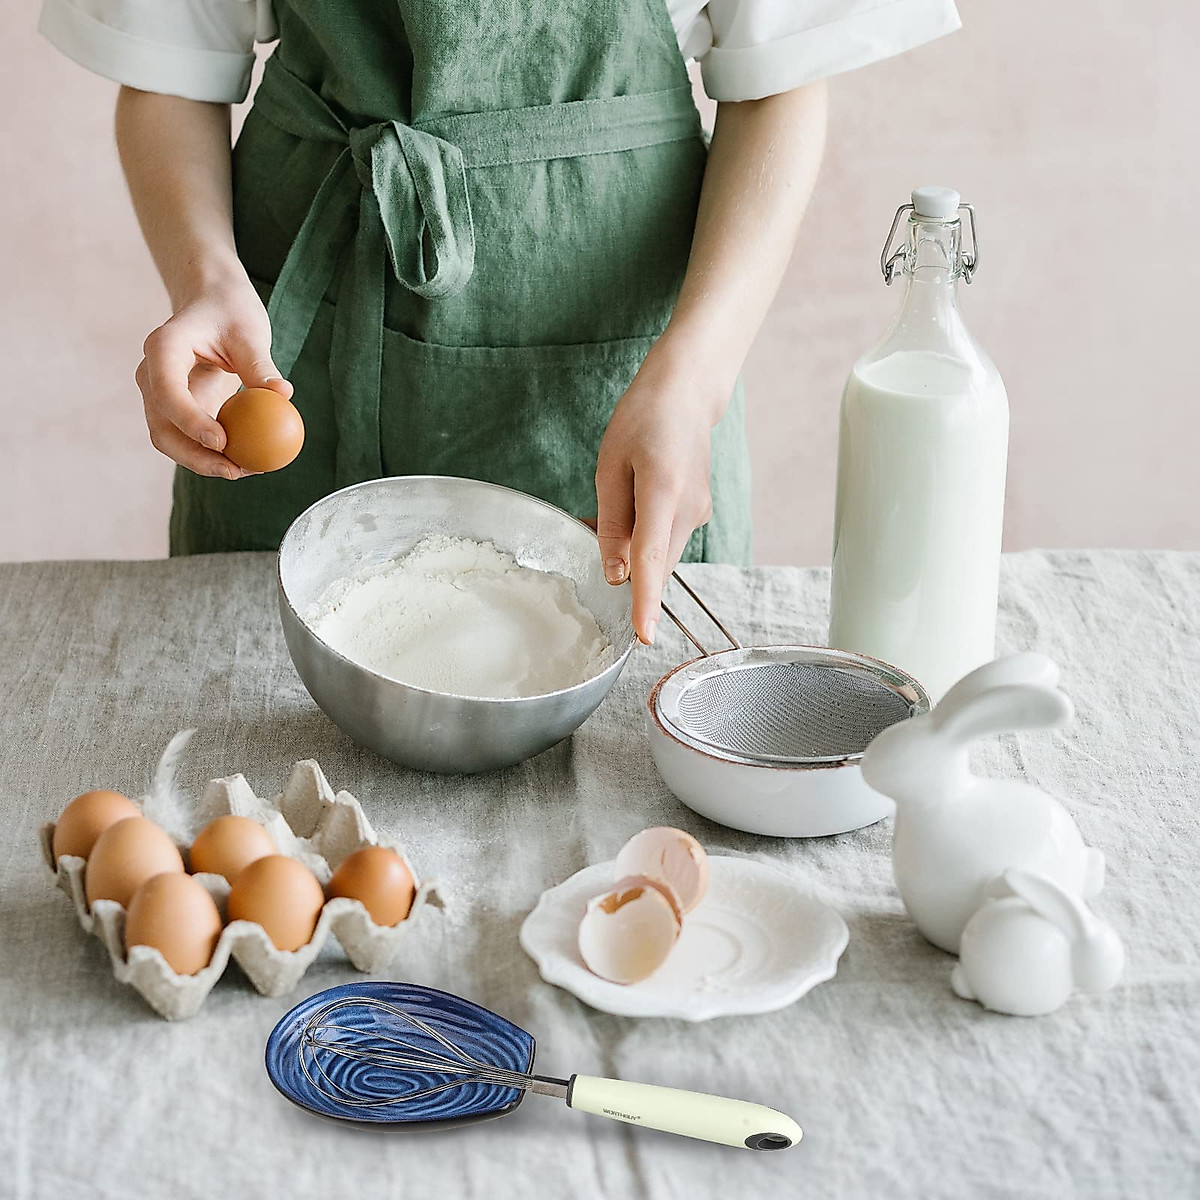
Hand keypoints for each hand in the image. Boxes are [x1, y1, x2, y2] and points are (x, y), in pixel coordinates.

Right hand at [136, 270, 292, 478]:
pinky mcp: (175, 409)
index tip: (222, 442)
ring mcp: (159, 394)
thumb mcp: (250, 332)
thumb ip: (261, 365)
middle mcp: (152, 373)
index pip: (167, 390)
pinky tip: (244, 463)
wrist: (213, 305)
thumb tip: (283, 394)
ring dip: (202, 462)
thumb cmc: (231, 312)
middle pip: (161, 426)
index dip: (190, 420)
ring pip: (170, 440)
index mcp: (163, 347)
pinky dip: (211, 455)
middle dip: (194, 455)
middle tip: (235, 471)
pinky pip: (188, 439)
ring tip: (245, 471)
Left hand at [594, 344, 726, 644]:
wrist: (687, 393)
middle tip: (592, 527)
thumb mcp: (611, 465)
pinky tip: (632, 504)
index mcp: (663, 489)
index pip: (652, 557)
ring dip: (633, 549)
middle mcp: (688, 507)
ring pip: (660, 554)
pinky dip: (645, 536)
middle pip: (655, 562)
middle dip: (625, 566)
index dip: (645, 600)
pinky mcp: (698, 512)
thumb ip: (612, 523)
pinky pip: (666, 539)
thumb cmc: (643, 419)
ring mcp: (698, 512)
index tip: (643, 635)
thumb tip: (615, 574)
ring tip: (614, 500)